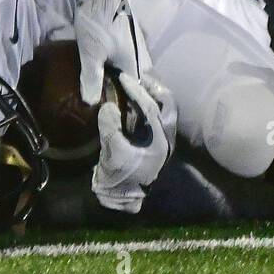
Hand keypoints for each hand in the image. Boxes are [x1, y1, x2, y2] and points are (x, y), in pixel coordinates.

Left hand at [72, 0, 152, 106]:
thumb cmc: (98, 23)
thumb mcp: (90, 53)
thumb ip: (92, 79)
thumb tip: (92, 104)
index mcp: (135, 63)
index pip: (140, 91)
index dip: (134, 104)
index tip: (127, 116)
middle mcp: (142, 54)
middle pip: (141, 80)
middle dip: (134, 93)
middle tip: (122, 105)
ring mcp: (139, 43)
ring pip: (138, 67)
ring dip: (130, 79)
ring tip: (118, 91)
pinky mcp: (132, 34)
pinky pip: (133, 57)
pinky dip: (127, 66)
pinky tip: (115, 69)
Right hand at [91, 72, 175, 213]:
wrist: (121, 197)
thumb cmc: (120, 178)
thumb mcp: (113, 153)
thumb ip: (110, 128)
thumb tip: (107, 106)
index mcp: (160, 141)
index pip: (151, 109)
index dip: (137, 92)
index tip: (123, 78)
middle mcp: (166, 137)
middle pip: (166, 104)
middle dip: (153, 88)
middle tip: (138, 75)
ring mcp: (162, 138)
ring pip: (163, 108)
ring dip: (152, 94)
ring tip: (137, 81)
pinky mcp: (154, 139)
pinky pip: (156, 115)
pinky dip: (147, 103)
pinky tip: (135, 97)